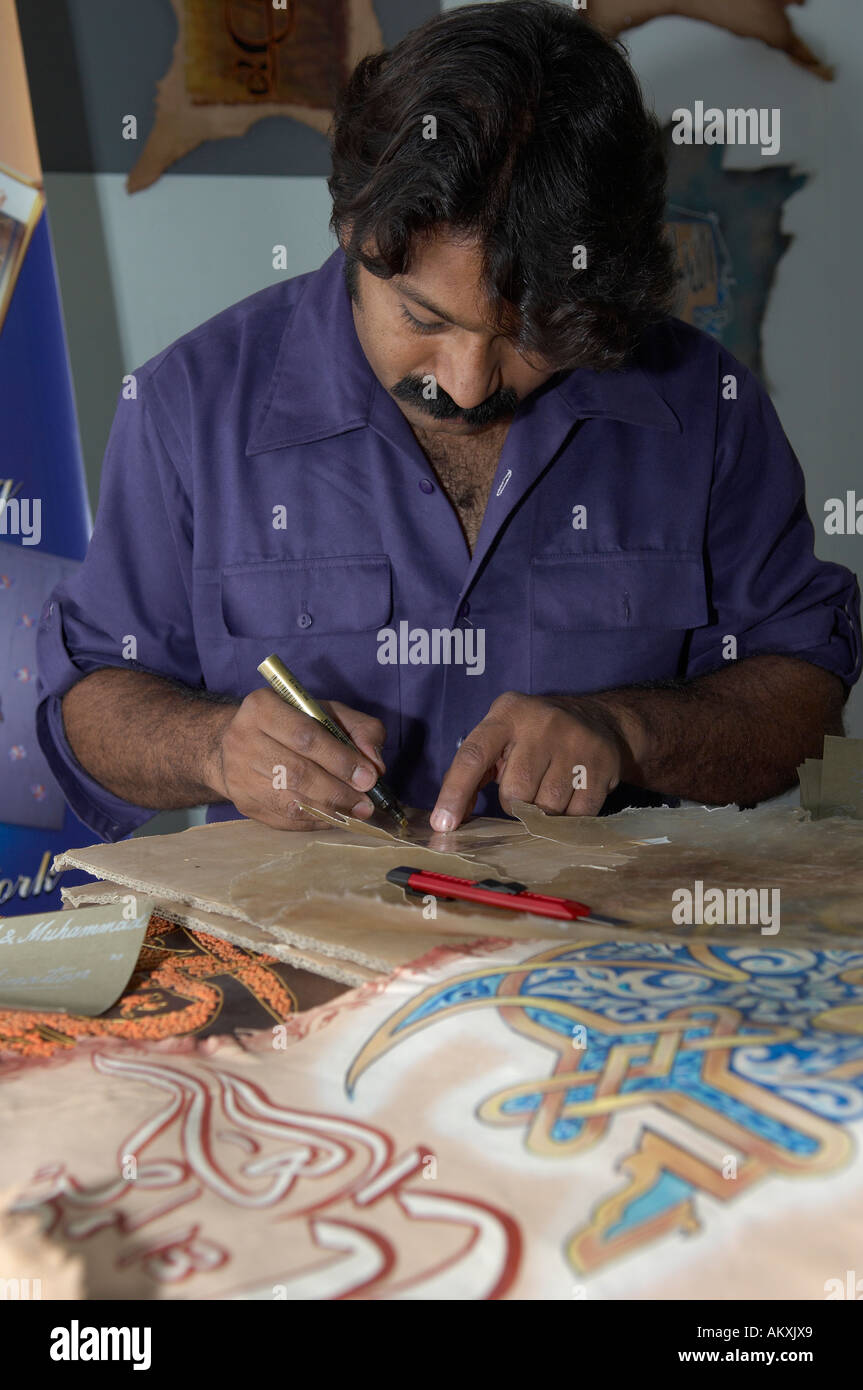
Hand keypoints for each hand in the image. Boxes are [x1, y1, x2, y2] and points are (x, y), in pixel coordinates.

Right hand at [205, 687, 386, 829]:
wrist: (237, 742)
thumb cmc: (292, 723)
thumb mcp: (328, 711)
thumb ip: (360, 728)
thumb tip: (374, 764)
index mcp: (263, 707)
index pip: (305, 736)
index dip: (340, 760)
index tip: (368, 777)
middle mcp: (243, 740)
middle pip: (296, 773)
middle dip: (338, 791)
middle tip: (365, 802)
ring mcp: (238, 775)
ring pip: (290, 802)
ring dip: (330, 811)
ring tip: (356, 812)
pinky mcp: (243, 803)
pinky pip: (284, 820)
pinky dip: (315, 822)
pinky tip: (334, 817)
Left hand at [430, 691, 628, 831]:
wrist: (598, 718)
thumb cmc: (534, 736)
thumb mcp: (500, 737)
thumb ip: (473, 774)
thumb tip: (447, 820)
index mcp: (506, 715)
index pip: (473, 756)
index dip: (454, 793)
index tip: (442, 824)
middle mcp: (541, 724)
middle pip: (515, 792)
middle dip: (515, 802)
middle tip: (526, 787)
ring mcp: (575, 742)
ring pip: (547, 807)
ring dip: (544, 811)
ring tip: (549, 789)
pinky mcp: (601, 762)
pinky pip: (578, 814)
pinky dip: (571, 816)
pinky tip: (572, 794)